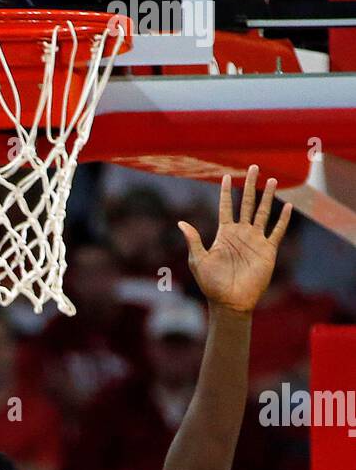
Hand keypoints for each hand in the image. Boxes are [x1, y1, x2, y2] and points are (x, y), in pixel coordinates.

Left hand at [179, 166, 290, 313]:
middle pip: (247, 203)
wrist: (230, 302)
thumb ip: (193, 241)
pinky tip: (288, 206)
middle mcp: (240, 233)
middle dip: (250, 185)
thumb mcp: (198, 261)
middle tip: (254, 167)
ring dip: (268, 196)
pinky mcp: (268, 250)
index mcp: (224, 234)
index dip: (226, 192)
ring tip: (272, 180)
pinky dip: (283, 219)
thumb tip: (181, 223)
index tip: (226, 176)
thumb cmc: (211, 284)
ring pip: (263, 212)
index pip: (226, 207)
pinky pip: (277, 231)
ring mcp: (255, 241)